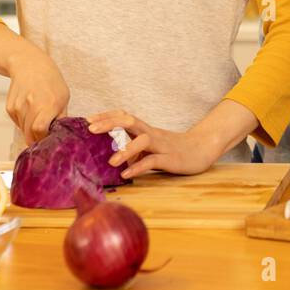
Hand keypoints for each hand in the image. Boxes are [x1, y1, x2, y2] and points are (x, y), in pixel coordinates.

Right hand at [4, 45, 70, 143]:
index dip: (43, 139)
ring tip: (38, 119)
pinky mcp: (10, 107)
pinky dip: (23, 123)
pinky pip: (17, 123)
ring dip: (30, 130)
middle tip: (42, 137)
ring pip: (23, 129)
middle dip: (36, 139)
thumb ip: (62, 118)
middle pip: (29, 133)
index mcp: (49, 103)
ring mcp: (19, 105)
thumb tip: (60, 136)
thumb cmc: (51, 82)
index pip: (40, 130)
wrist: (30, 65)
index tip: (48, 141)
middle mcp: (32, 104)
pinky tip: (29, 112)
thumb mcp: (64, 97)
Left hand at [87, 110, 219, 178]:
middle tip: (91, 129)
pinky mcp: (170, 158)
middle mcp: (152, 133)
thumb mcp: (150, 148)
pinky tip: (127, 174)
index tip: (87, 120)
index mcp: (145, 130)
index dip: (106, 115)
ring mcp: (162, 145)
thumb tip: (110, 158)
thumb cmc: (173, 149)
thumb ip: (132, 150)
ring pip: (143, 140)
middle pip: (130, 120)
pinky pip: (153, 161)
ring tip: (111, 162)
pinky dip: (139, 167)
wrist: (202, 149)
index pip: (123, 116)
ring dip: (125, 149)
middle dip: (109, 123)